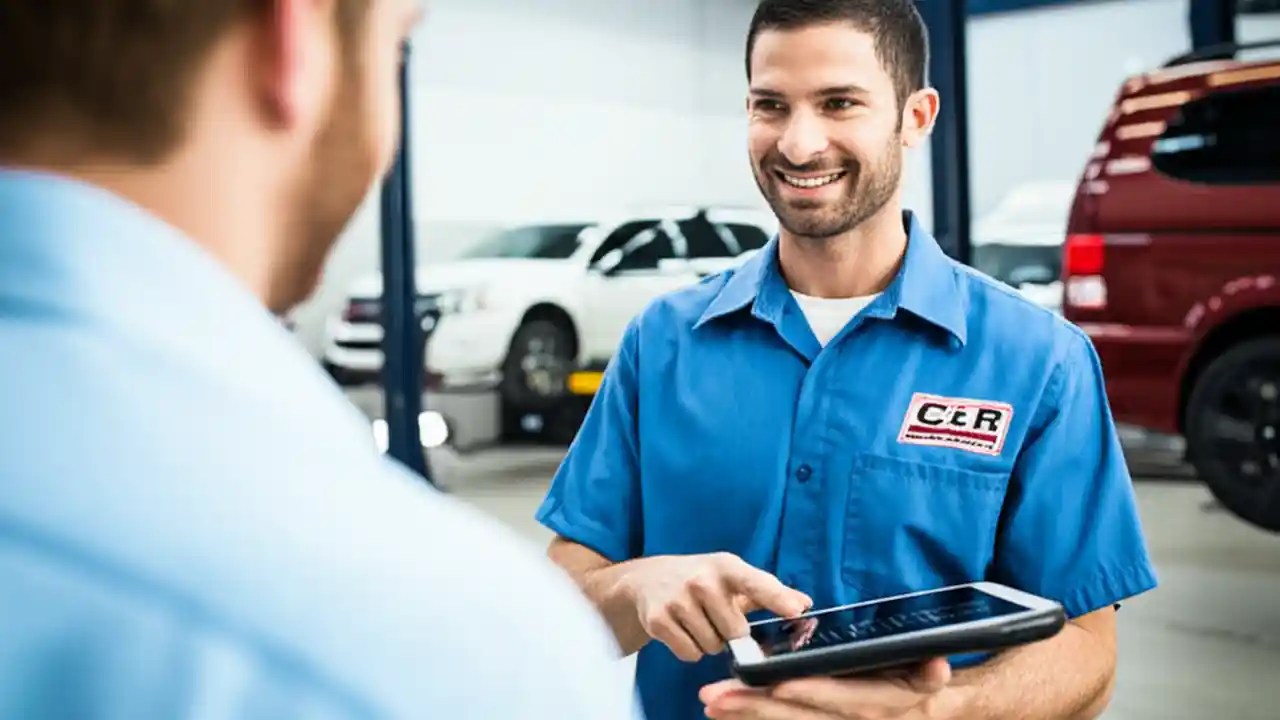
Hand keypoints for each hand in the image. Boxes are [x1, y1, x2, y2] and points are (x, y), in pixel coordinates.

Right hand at [619, 552, 810, 662]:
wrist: (647, 579)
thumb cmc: (701, 579)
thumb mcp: (733, 577)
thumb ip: (769, 591)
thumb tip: (804, 603)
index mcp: (727, 567)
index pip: (756, 583)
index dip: (778, 599)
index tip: (796, 611)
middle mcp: (702, 580)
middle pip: (736, 632)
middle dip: (729, 631)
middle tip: (715, 616)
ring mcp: (678, 599)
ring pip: (712, 646)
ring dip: (708, 641)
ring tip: (697, 620)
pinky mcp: (658, 620)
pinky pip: (690, 654)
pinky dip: (689, 649)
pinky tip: (682, 629)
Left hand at [700, 658, 951, 719]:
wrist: (928, 712)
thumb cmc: (920, 682)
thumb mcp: (930, 676)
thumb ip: (928, 672)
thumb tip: (936, 665)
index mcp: (878, 705)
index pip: (839, 699)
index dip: (811, 691)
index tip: (778, 682)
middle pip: (800, 716)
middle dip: (757, 706)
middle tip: (716, 696)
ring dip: (747, 714)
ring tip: (711, 702)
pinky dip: (758, 719)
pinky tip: (728, 711)